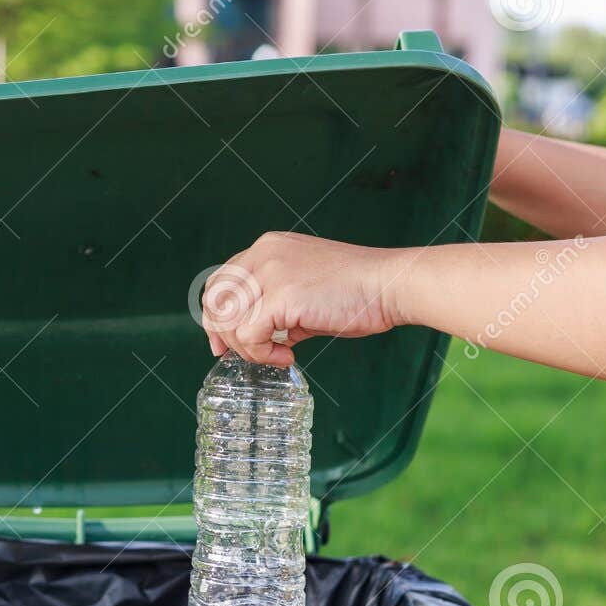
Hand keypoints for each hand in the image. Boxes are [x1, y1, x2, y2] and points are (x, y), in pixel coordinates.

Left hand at [200, 232, 399, 365]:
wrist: (389, 285)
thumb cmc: (357, 292)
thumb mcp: (305, 292)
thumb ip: (278, 308)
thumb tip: (263, 338)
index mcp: (268, 248)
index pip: (221, 280)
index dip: (216, 314)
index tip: (224, 342)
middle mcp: (264, 254)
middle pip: (216, 299)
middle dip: (221, 333)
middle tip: (237, 356)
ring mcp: (272, 272)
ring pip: (230, 320)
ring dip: (247, 348)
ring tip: (276, 355)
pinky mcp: (282, 295)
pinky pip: (249, 335)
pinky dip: (262, 353)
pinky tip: (287, 356)